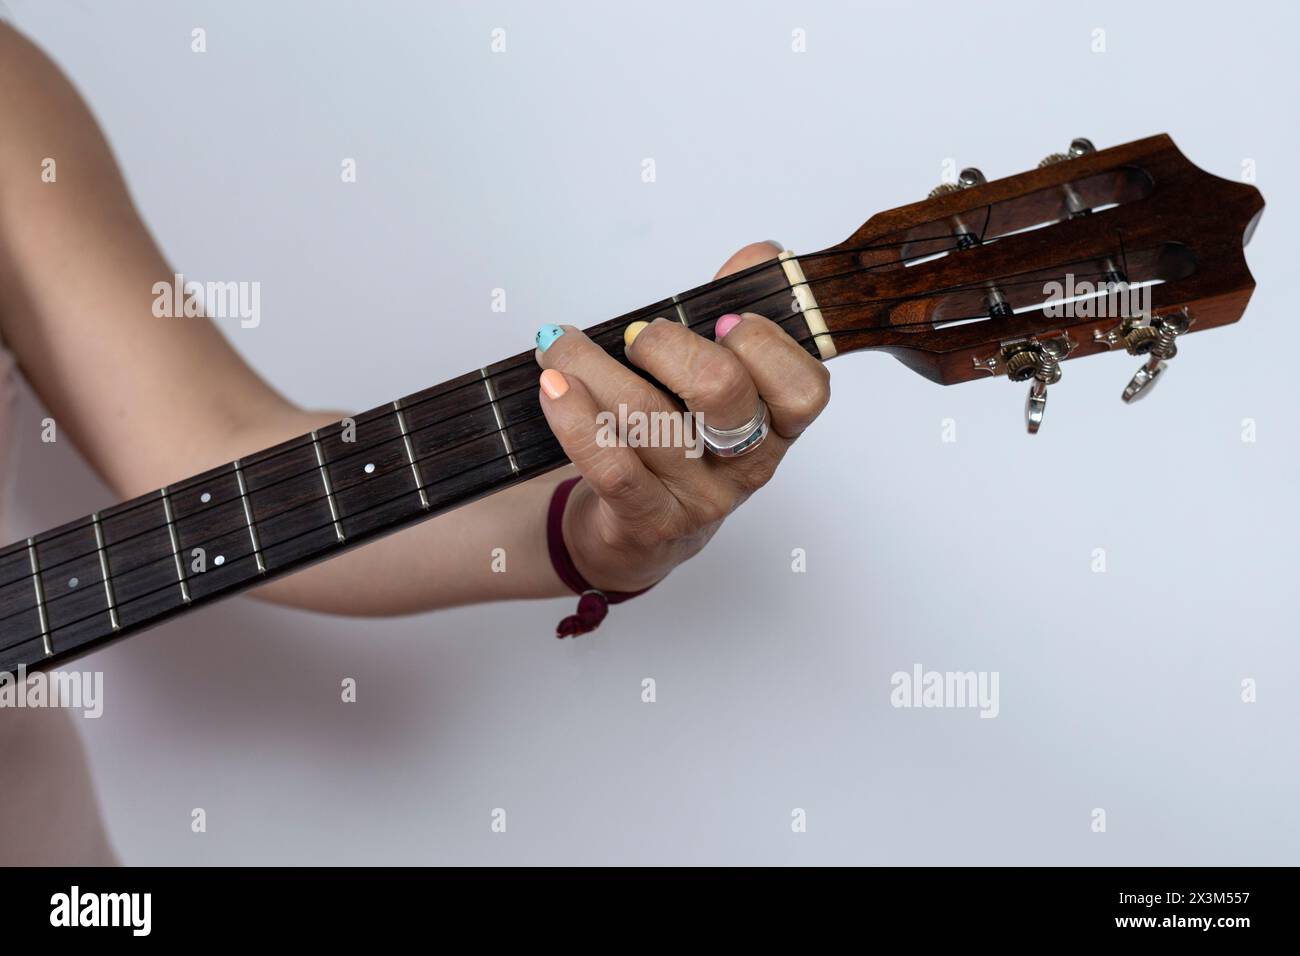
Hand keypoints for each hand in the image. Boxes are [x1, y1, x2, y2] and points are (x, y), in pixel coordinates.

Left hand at [534, 241, 830, 592]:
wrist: (634, 532)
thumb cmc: (677, 442)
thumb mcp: (713, 380)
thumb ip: (735, 311)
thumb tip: (760, 254)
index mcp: (777, 426)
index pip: (804, 388)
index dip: (766, 345)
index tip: (724, 321)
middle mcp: (747, 465)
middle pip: (721, 390)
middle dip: (666, 344)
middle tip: (636, 338)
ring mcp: (698, 499)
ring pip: (645, 416)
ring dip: (589, 364)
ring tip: (558, 345)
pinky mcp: (648, 521)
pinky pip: (611, 465)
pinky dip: (575, 416)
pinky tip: (554, 386)